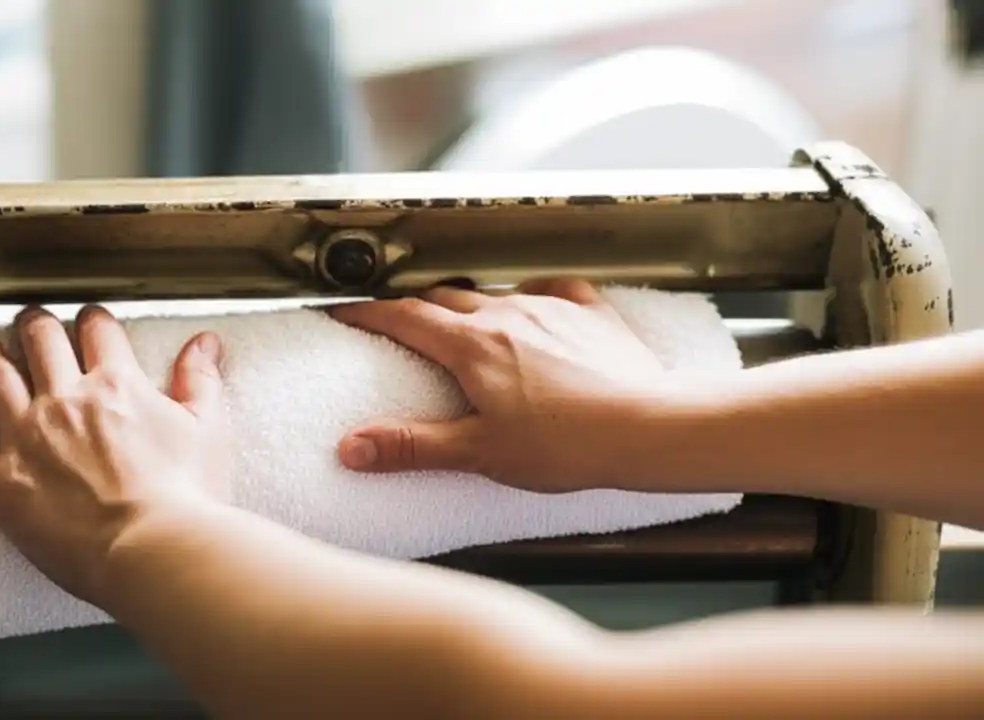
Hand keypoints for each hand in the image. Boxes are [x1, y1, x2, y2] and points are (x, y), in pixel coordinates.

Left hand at [0, 305, 230, 606]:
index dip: (92, 320)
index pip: (97, 331)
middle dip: (34, 325)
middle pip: (39, 340)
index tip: (90, 322)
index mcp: (115, 384)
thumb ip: (199, 380)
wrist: (151, 551)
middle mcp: (65, 399)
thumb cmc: (185, 498)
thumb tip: (205, 342)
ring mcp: (26, 436)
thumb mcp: (207, 429)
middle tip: (30, 323)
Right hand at [329, 279, 676, 491]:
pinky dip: (531, 297)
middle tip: (396, 323)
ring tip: (461, 321)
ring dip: (469, 303)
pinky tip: (536, 308)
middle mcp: (507, 313)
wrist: (651, 427)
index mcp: (473, 346)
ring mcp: (551, 307)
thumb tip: (351, 446)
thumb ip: (411, 446)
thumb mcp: (478, 453)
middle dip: (413, 308)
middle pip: (443, 298)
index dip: (367, 313)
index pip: (403, 317)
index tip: (345, 312)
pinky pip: (552, 290)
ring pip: (494, 292)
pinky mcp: (590, 312)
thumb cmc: (569, 445)